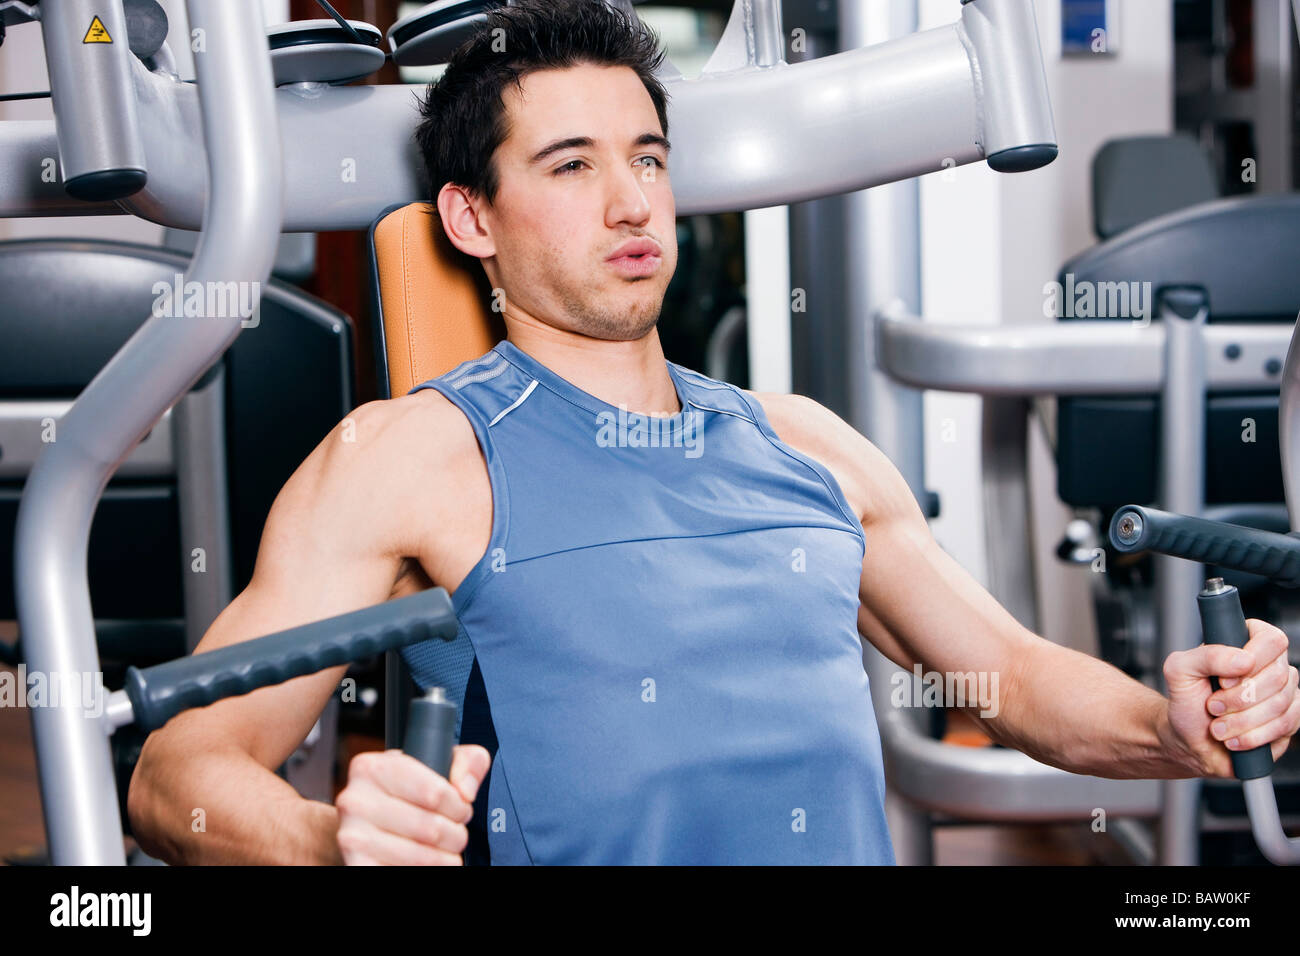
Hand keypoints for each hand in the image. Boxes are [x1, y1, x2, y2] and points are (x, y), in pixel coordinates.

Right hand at [336, 744, 491, 864]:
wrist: (369, 826)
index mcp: (373, 768)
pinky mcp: (355, 865)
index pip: (435, 793)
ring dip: (445, 858)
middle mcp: (355, 800)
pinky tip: (423, 863)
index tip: (460, 810)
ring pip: (422, 857)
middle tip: (454, 833)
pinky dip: (425, 871)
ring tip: (443, 850)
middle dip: (455, 835)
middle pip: (431, 829)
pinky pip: (405, 872)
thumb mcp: (439, 764)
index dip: (458, 807)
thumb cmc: (409, 793)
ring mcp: (351, 836)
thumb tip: (465, 791)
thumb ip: (467, 762)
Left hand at [1163, 619, 1299, 777]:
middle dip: (1238, 698)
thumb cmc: (1186, 701)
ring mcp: (1284, 692)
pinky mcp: (1288, 720)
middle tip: (1213, 706)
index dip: (1251, 661)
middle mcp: (1270, 665)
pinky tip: (1233, 738)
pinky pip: (1284, 726)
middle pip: (1278, 675)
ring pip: (1280, 704)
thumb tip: (1244, 660)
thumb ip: (1206, 656)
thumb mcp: (1180, 671)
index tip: (1222, 681)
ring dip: (1241, 720)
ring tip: (1218, 725)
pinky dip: (1252, 736)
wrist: (1189, 739)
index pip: (1270, 639)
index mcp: (1245, 643)